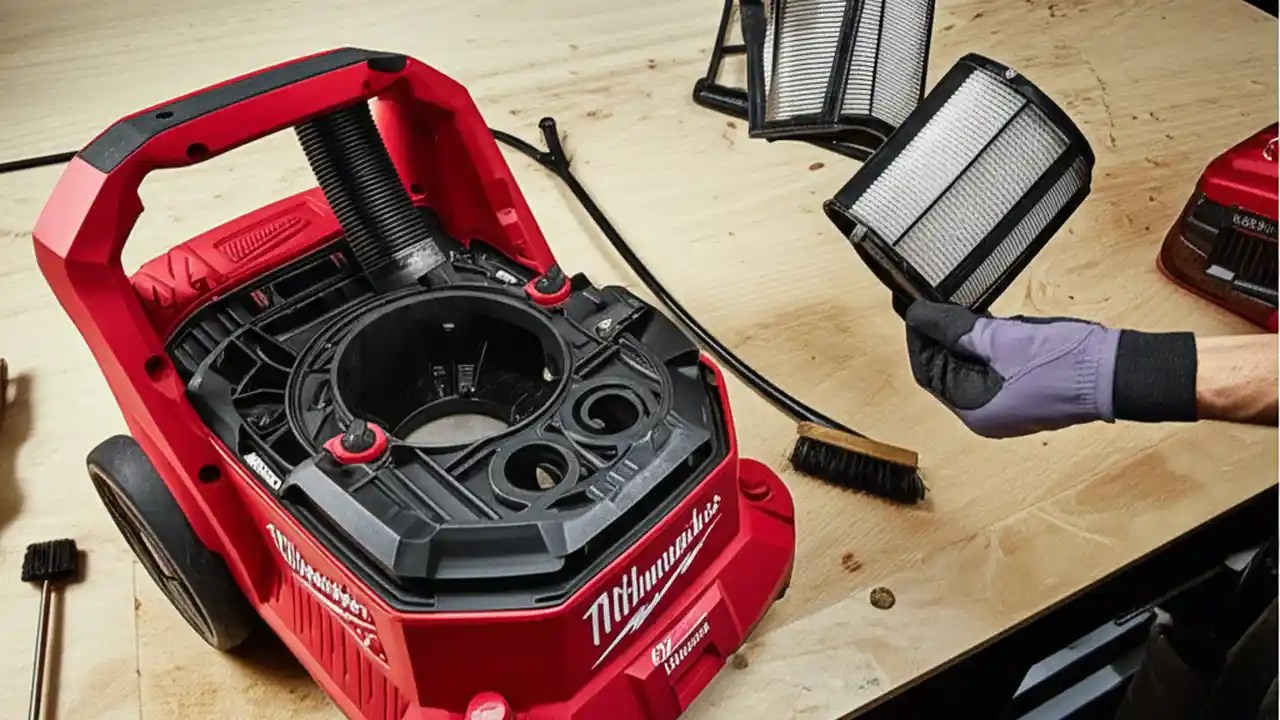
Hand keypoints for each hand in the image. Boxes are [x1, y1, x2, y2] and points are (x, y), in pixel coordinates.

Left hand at [904, 301, 1177, 437]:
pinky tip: (991, 326)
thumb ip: (955, 329)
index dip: (919, 337)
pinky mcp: (1023, 395)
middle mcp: (986, 415)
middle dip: (942, 337)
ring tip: (964, 311)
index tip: (913, 308)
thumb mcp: (1001, 338)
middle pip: (946, 370)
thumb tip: (919, 316)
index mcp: (974, 409)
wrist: (1117, 372)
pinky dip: (986, 348)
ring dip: (965, 340)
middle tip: (937, 303)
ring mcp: (1006, 407)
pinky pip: (992, 370)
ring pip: (969, 368)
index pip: (927, 370)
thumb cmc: (1065, 361)